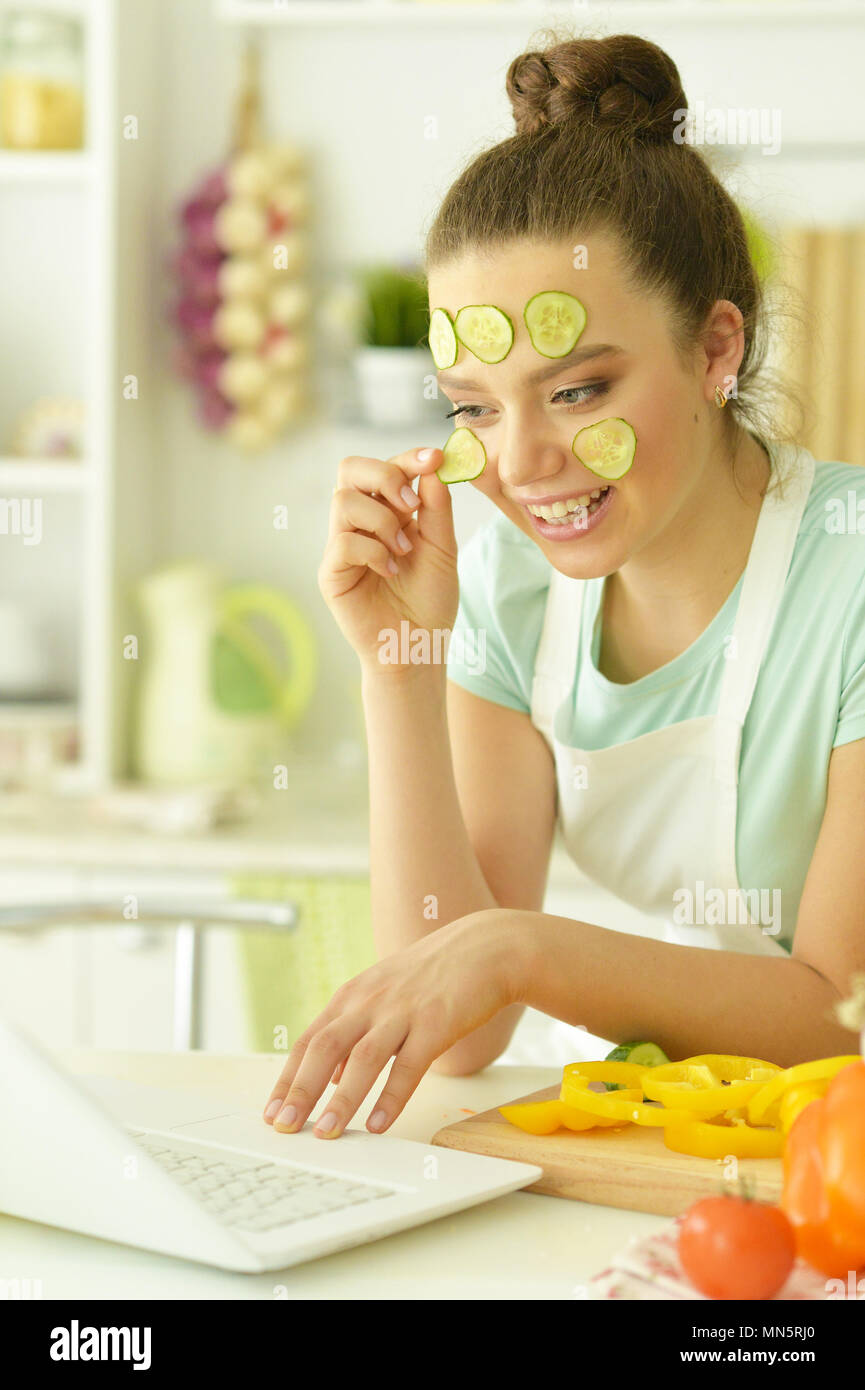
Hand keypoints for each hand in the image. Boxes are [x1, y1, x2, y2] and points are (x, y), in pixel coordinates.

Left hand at [262, 911, 519, 1138]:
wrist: (486, 948)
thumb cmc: (433, 977)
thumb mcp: (383, 994)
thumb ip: (354, 1032)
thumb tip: (329, 1079)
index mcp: (353, 996)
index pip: (308, 1041)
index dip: (287, 1079)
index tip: (272, 1113)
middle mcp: (371, 1001)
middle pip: (325, 1048)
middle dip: (301, 1091)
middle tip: (284, 1128)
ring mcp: (402, 1010)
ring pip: (363, 1058)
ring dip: (341, 1099)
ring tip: (326, 1133)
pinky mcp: (436, 1022)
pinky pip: (410, 1064)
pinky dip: (392, 1096)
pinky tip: (380, 1123)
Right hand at [319, 445, 459, 669]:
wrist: (419, 647)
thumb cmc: (429, 600)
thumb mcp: (442, 548)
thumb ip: (437, 508)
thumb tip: (432, 467)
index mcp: (387, 511)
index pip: (386, 467)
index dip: (408, 457)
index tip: (436, 458)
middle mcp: (359, 522)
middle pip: (350, 469)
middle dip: (385, 474)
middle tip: (411, 503)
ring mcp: (341, 546)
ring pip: (343, 500)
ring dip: (382, 520)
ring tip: (403, 550)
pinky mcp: (331, 573)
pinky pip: (343, 541)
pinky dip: (372, 550)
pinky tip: (389, 571)